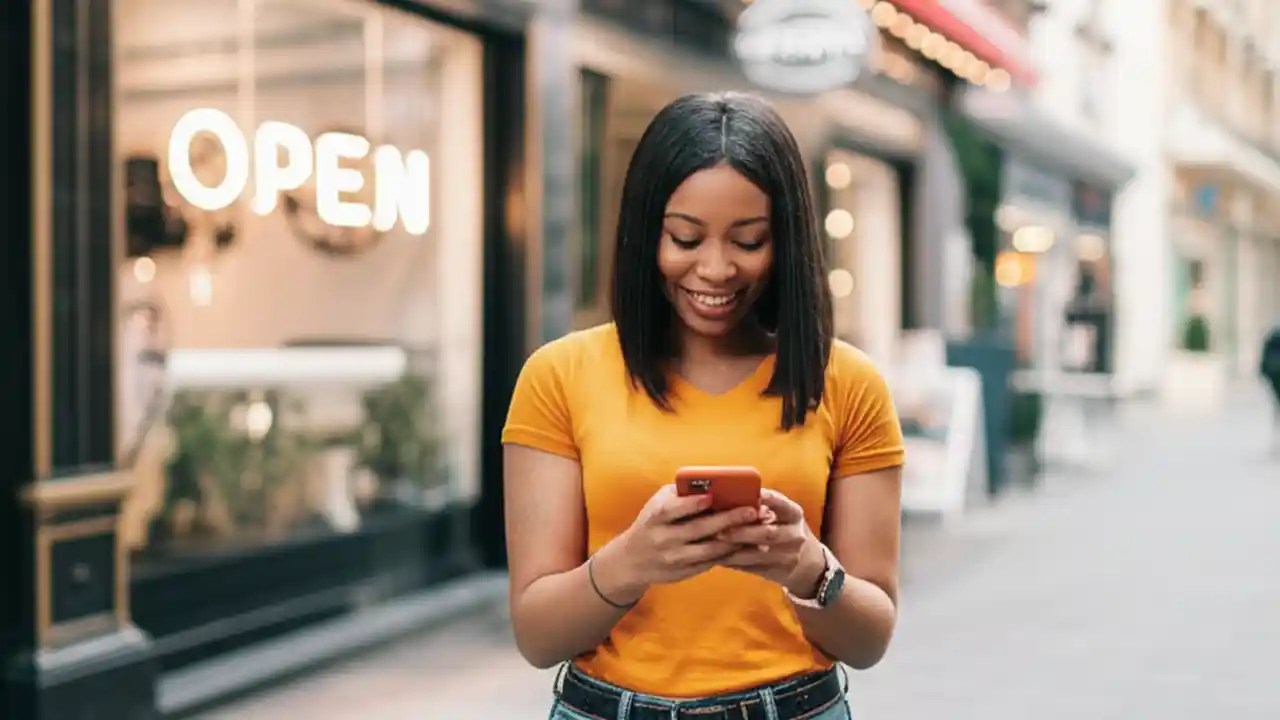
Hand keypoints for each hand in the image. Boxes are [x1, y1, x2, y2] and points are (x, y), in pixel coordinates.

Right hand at [594, 485, 762, 603]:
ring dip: (736, 540)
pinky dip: (731, 553)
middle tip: (753, 510)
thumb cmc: (652, 522)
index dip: (694, 503)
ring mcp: (675, 558)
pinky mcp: (685, 572)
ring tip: (758, 529)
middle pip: (700, 529)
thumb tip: (715, 483)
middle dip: (728, 519)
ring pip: (710, 550)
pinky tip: (748, 545)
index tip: (714, 495)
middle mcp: (665, 539)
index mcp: (656, 517)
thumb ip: (682, 494)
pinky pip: (712, 563)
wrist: (632, 560)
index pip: (675, 509)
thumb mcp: (658, 504)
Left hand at [715, 488, 825, 596]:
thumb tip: (731, 494)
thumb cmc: (785, 528)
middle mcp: (795, 534)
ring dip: (733, 550)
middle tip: (719, 530)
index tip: (754, 495)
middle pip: (768, 533)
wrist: (807, 562)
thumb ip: (763, 505)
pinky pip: (752, 567)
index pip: (782, 504)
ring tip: (712, 545)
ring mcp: (789, 556)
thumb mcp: (782, 514)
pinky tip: (717, 557)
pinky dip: (733, 562)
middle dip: (742, 531)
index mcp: (794, 514)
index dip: (768, 499)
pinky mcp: (779, 572)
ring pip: (757, 554)